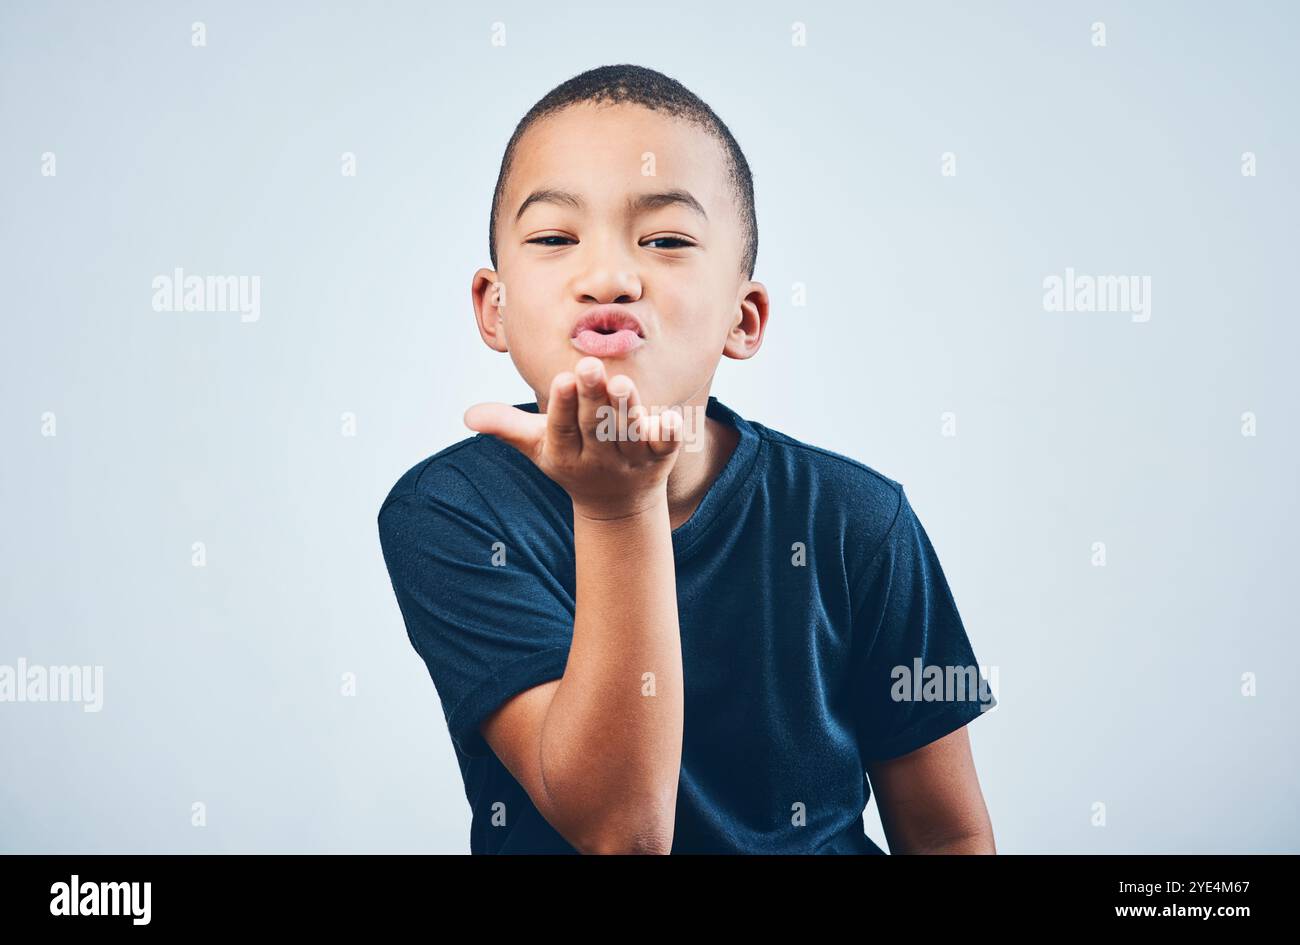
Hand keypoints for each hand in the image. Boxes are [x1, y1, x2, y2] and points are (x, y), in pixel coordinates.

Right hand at [464, 357, 683, 519]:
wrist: (617, 503)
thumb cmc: (572, 459)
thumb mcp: (537, 445)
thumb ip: (507, 427)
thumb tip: (468, 416)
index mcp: (565, 454)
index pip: (562, 429)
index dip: (562, 406)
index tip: (561, 379)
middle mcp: (598, 458)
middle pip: (595, 427)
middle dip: (592, 398)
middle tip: (590, 366)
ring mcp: (631, 458)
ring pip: (629, 433)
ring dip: (626, 410)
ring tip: (622, 383)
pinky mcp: (660, 457)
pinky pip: (666, 446)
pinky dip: (669, 434)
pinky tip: (670, 417)